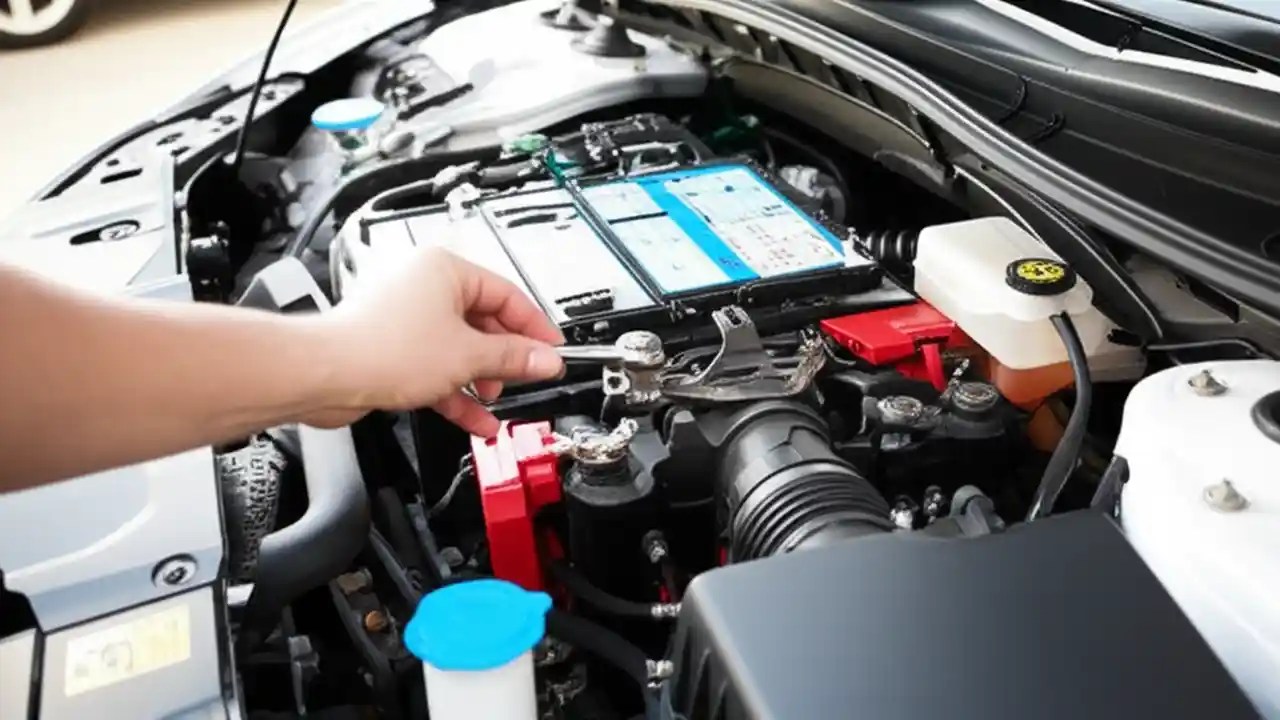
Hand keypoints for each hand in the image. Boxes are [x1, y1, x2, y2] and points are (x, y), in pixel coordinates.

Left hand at [312, 248, 564, 435]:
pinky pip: (437, 368)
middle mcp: (425, 287)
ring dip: (481, 379)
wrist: (326, 374)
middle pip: (483, 322)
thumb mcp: (468, 356)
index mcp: (445, 270)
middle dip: (505, 358)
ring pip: (459, 349)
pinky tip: (476, 419)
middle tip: (528, 378)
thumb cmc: (382, 348)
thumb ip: (514, 359)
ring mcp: (407, 319)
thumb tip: (546, 360)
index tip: (552, 352)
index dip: (534, 327)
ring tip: (499, 402)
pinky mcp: (393, 349)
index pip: (507, 294)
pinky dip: (456, 392)